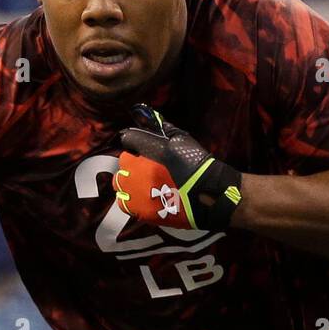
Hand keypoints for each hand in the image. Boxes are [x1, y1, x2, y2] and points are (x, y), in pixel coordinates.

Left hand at [113, 104, 242, 231]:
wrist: (209, 197)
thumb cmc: (197, 166)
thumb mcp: (182, 140)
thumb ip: (164, 129)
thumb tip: (151, 117)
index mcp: (150, 150)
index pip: (129, 139)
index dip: (135, 141)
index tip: (140, 146)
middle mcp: (139, 171)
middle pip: (123, 162)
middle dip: (132, 162)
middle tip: (146, 167)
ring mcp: (137, 193)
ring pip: (120, 183)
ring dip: (128, 181)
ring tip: (142, 184)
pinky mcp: (141, 211)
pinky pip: (124, 203)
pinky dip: (129, 199)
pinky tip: (141, 197)